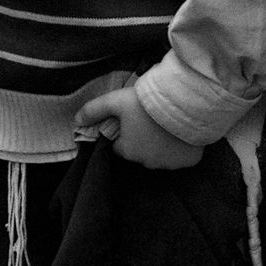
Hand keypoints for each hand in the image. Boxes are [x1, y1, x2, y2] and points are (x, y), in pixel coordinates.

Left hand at [74, 86, 203, 168]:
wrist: (185, 104)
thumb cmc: (146, 104)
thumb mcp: (115, 101)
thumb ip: (94, 110)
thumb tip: (76, 120)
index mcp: (128, 151)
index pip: (119, 145)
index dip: (122, 132)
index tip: (130, 120)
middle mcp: (147, 163)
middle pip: (139, 151)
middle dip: (141, 139)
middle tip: (148, 119)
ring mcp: (170, 164)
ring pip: (160, 155)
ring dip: (160, 143)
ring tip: (165, 124)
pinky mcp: (188, 162)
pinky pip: (181, 157)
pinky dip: (179, 148)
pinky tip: (180, 133)